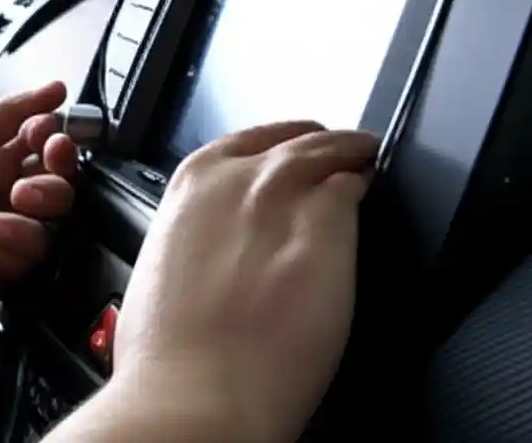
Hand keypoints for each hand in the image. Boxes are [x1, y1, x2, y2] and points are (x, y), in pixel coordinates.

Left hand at [0, 81, 78, 354]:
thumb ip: (17, 145)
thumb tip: (49, 117)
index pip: (15, 117)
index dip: (44, 112)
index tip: (63, 118)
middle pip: (45, 173)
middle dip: (45, 185)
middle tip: (23, 194)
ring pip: (43, 221)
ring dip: (20, 227)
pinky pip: (29, 257)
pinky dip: (7, 257)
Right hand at [110, 121, 376, 441]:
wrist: (199, 391)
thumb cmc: (170, 352)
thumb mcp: (164, 272)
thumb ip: (195, 242)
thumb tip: (210, 250)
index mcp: (190, 185)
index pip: (246, 143)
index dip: (275, 148)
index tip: (287, 155)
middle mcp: (238, 178)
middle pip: (295, 140)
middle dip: (318, 144)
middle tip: (336, 154)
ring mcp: (285, 195)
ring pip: (331, 150)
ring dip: (349, 153)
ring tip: (362, 158)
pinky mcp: (329, 224)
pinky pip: (355, 189)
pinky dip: (364, 189)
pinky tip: (368, 195)